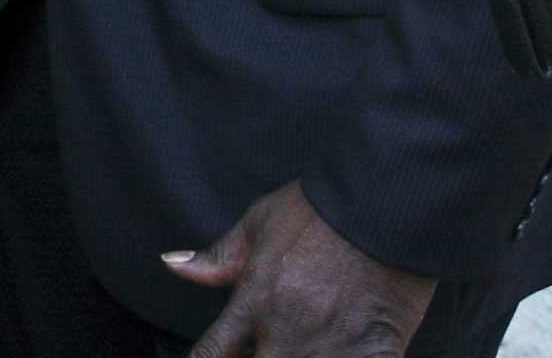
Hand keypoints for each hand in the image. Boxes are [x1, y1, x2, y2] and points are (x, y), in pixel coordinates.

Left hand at [163, 181, 434, 357]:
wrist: (379, 209)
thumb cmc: (316, 212)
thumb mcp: (259, 223)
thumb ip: (218, 257)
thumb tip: (172, 264)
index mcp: (253, 302)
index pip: (210, 354)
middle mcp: (284, 335)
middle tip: (260, 345)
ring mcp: (328, 351)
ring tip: (296, 345)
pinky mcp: (373, 357)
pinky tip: (338, 349)